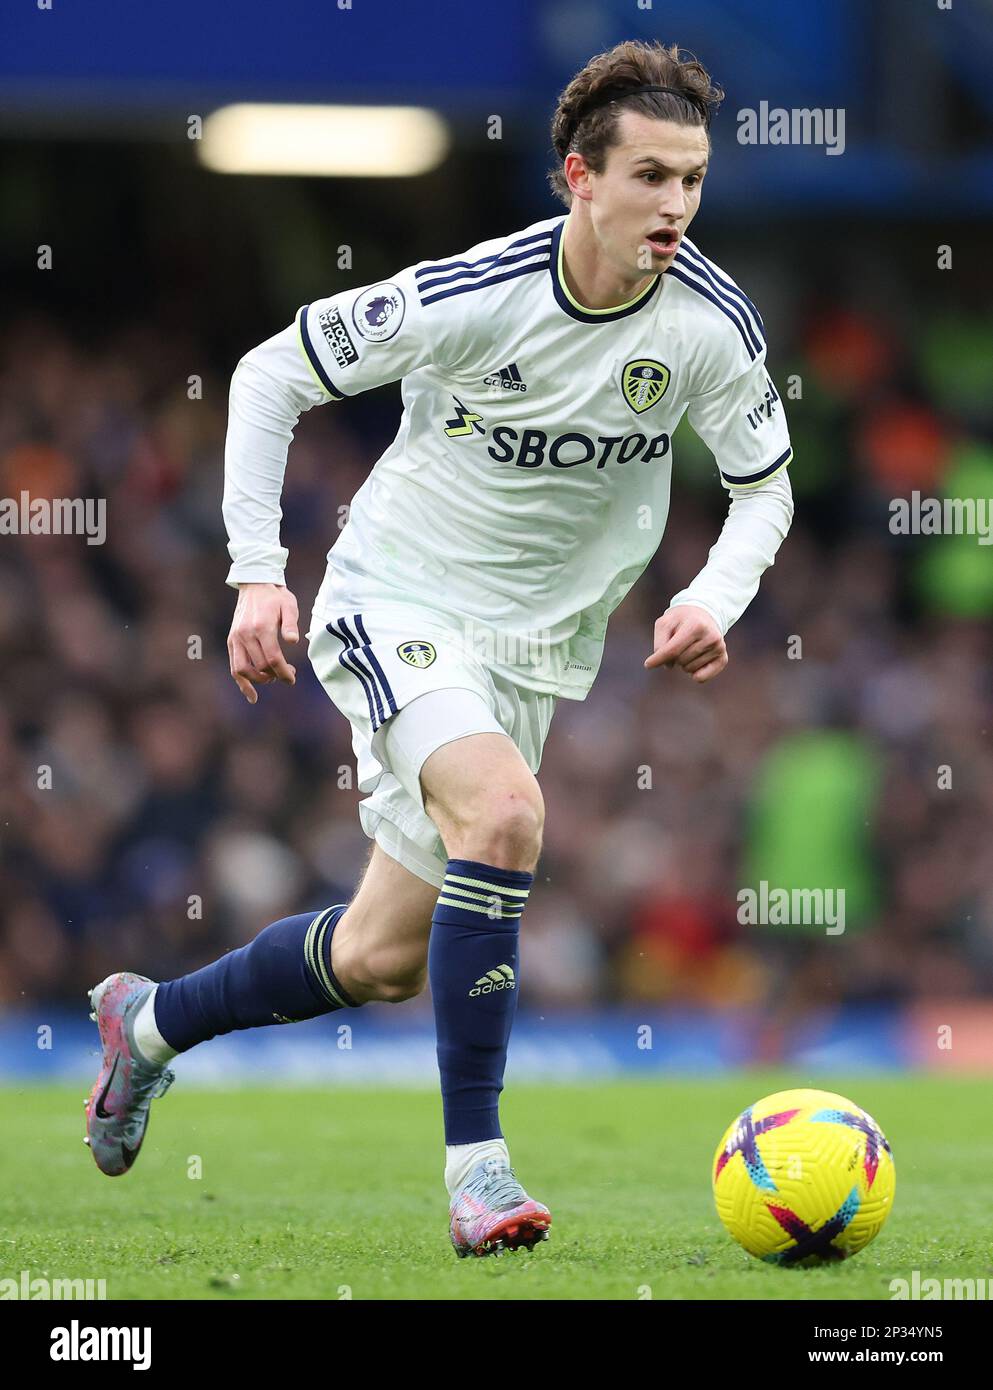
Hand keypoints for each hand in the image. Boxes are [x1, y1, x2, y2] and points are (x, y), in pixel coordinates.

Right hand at [227, 583, 299, 703]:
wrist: (255, 584)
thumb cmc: (275, 597)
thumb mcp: (289, 605)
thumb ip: (291, 623)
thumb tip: (292, 641)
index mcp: (261, 627)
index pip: (272, 658)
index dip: (283, 672)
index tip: (292, 678)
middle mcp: (245, 634)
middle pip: (259, 666)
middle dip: (275, 675)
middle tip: (289, 673)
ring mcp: (236, 638)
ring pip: (242, 670)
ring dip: (258, 681)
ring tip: (272, 678)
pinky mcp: (231, 641)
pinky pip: (234, 666)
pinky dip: (241, 683)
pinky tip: (252, 696)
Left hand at [644, 605, 727, 683]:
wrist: (703, 614)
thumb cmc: (680, 620)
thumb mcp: (664, 624)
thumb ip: (660, 643)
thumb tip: (667, 665)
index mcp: (695, 625)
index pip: (672, 650)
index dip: (658, 659)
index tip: (647, 665)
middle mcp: (711, 637)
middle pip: (680, 660)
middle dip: (673, 657)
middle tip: (679, 644)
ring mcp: (719, 648)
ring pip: (689, 670)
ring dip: (683, 663)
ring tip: (689, 648)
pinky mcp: (723, 658)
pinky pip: (701, 678)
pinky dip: (693, 674)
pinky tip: (694, 661)